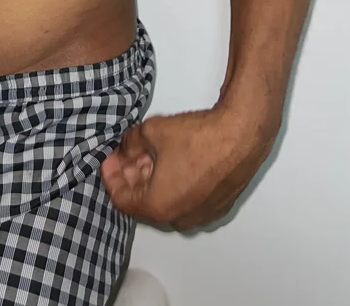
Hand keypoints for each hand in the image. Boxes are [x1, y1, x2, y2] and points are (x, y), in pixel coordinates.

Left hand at [100, 105, 276, 230]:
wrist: (241, 135)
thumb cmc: (197, 137)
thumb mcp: (150, 131)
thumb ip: (130, 142)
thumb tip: (126, 147)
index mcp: (158, 207)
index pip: (121, 199)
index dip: (111, 176)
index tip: (108, 159)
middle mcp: (179, 219)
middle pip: (144, 202)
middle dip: (132, 177)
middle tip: (126, 155)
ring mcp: (201, 216)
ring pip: (167, 201)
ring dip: (153, 181)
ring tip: (148, 155)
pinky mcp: (218, 207)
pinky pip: (187, 201)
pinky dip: (175, 185)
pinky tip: (172, 162)